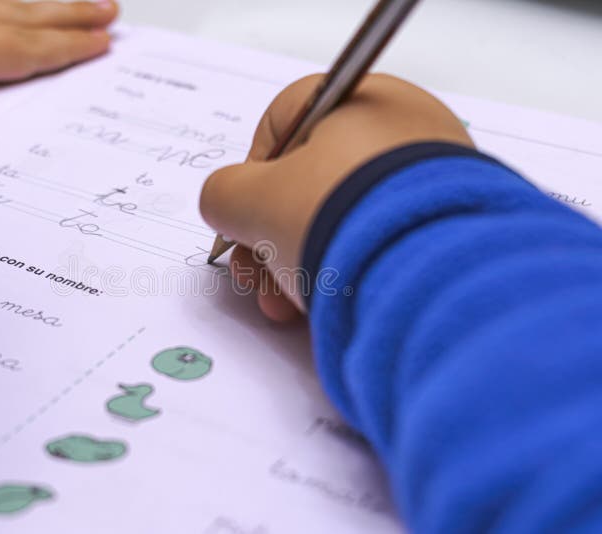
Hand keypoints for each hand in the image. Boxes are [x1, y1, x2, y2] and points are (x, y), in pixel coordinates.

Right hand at [200, 74, 472, 320]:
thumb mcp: (251, 202)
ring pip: (348, 218)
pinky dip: (355, 271)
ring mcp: (436, 178)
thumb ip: (223, 194)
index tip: (244, 220)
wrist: (431, 274)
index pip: (284, 125)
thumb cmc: (337, 218)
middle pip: (313, 181)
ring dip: (305, 263)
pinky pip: (387, 243)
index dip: (251, 177)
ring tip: (290, 307)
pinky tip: (336, 304)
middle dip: (273, 237)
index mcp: (360, 98)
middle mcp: (405, 127)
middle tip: (259, 280)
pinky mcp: (455, 227)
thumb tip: (227, 205)